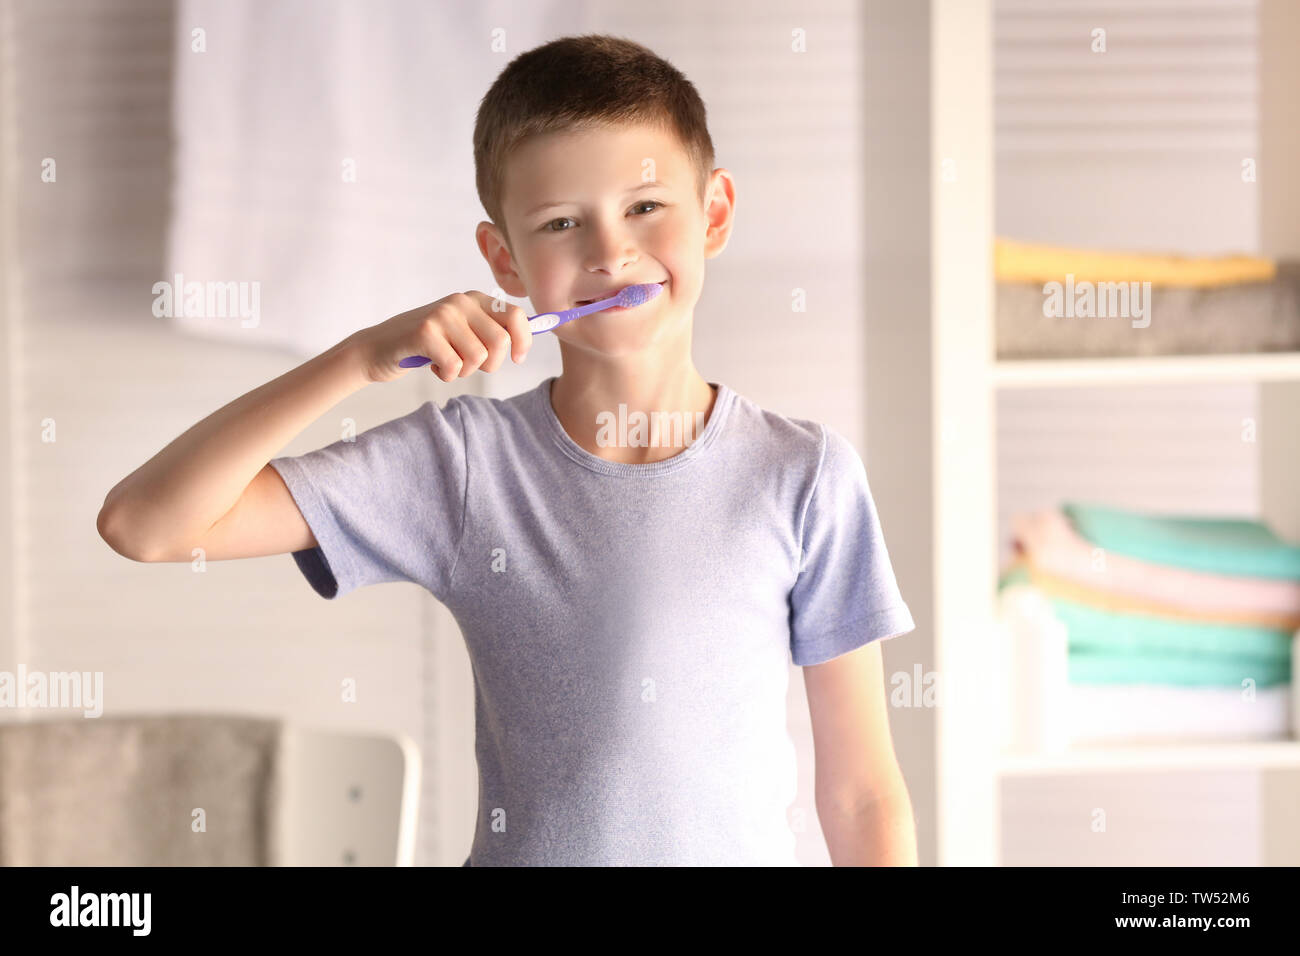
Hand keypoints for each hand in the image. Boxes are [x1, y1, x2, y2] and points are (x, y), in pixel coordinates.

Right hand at [356, 291, 532, 383]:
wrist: (378, 347)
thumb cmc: (427, 344)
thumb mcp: (463, 331)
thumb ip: (491, 331)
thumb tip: (527, 339)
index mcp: (474, 299)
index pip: (516, 317)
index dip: (523, 342)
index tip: (517, 359)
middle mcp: (460, 302)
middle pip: (500, 343)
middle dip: (489, 365)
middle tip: (468, 365)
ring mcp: (442, 315)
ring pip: (478, 358)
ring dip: (463, 371)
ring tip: (446, 362)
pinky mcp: (425, 333)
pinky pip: (455, 367)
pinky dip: (446, 375)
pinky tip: (432, 364)